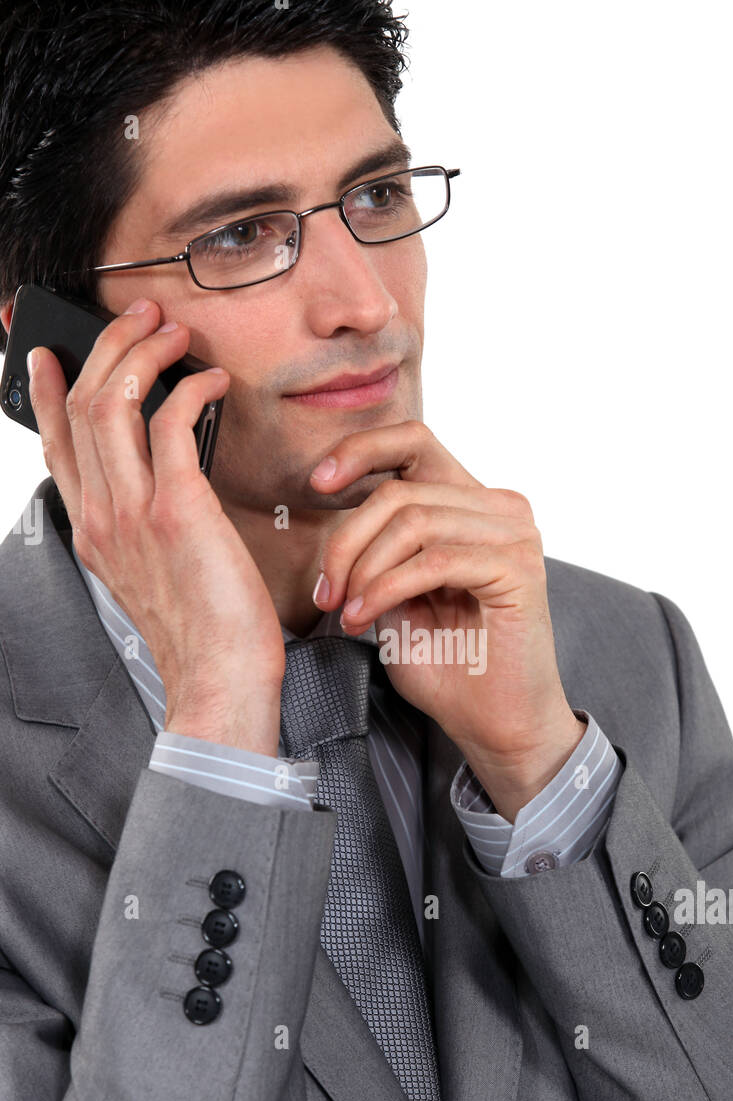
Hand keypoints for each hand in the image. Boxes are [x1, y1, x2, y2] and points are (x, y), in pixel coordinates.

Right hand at [27, 297, 285, 754]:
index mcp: (93, 532)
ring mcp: (133, 513)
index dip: (45, 391)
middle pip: (78, 407)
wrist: (219, 681)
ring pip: (111, 403)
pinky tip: (211, 384)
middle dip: (105, 347)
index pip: (56, 445)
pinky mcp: (178, 511)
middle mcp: (102, 517)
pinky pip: (172, 424)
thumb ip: (147, 525)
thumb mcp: (156, 575)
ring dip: (142, 353)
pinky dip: (191, 391)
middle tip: (138, 319)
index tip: (46, 354)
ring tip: (172, 334)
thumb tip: (170, 475)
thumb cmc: (203, 634)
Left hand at [310, 421, 584, 818]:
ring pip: (413, 520)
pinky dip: (388, 588)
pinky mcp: (518, 568)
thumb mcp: (394, 594)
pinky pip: (435, 560)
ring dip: (365, 570)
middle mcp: (499, 508)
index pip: (414, 443)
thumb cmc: (450, 666)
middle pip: (400, 490)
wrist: (496, 724)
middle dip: (347, 541)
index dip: (360, 451)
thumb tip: (331, 510)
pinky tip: (367, 616)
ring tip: (348, 611)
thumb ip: (375, 549)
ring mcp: (514, 534)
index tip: (317, 484)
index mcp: (471, 504)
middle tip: (324, 593)